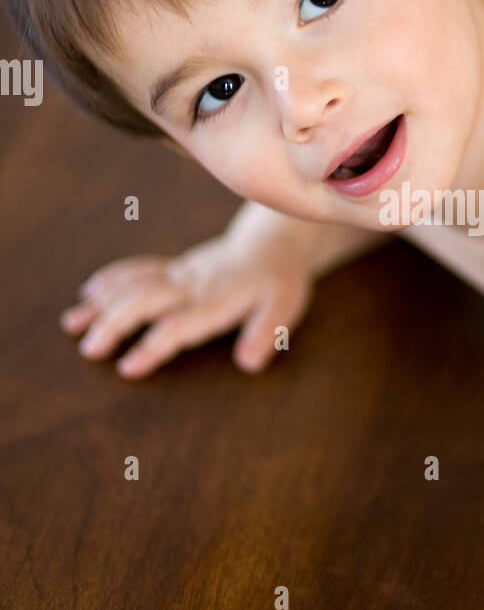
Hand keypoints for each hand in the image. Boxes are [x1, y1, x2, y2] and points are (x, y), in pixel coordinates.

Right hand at [59, 227, 313, 378]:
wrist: (273, 243)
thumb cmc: (278, 282)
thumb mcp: (285, 308)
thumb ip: (266, 334)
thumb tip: (247, 362)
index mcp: (218, 301)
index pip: (179, 325)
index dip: (154, 346)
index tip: (127, 367)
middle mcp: (193, 285)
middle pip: (145, 300)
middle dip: (114, 322)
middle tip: (89, 349)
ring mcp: (180, 274)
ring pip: (134, 283)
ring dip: (102, 302)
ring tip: (72, 323)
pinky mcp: (175, 268)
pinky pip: (139, 269)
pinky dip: (112, 279)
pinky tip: (89, 294)